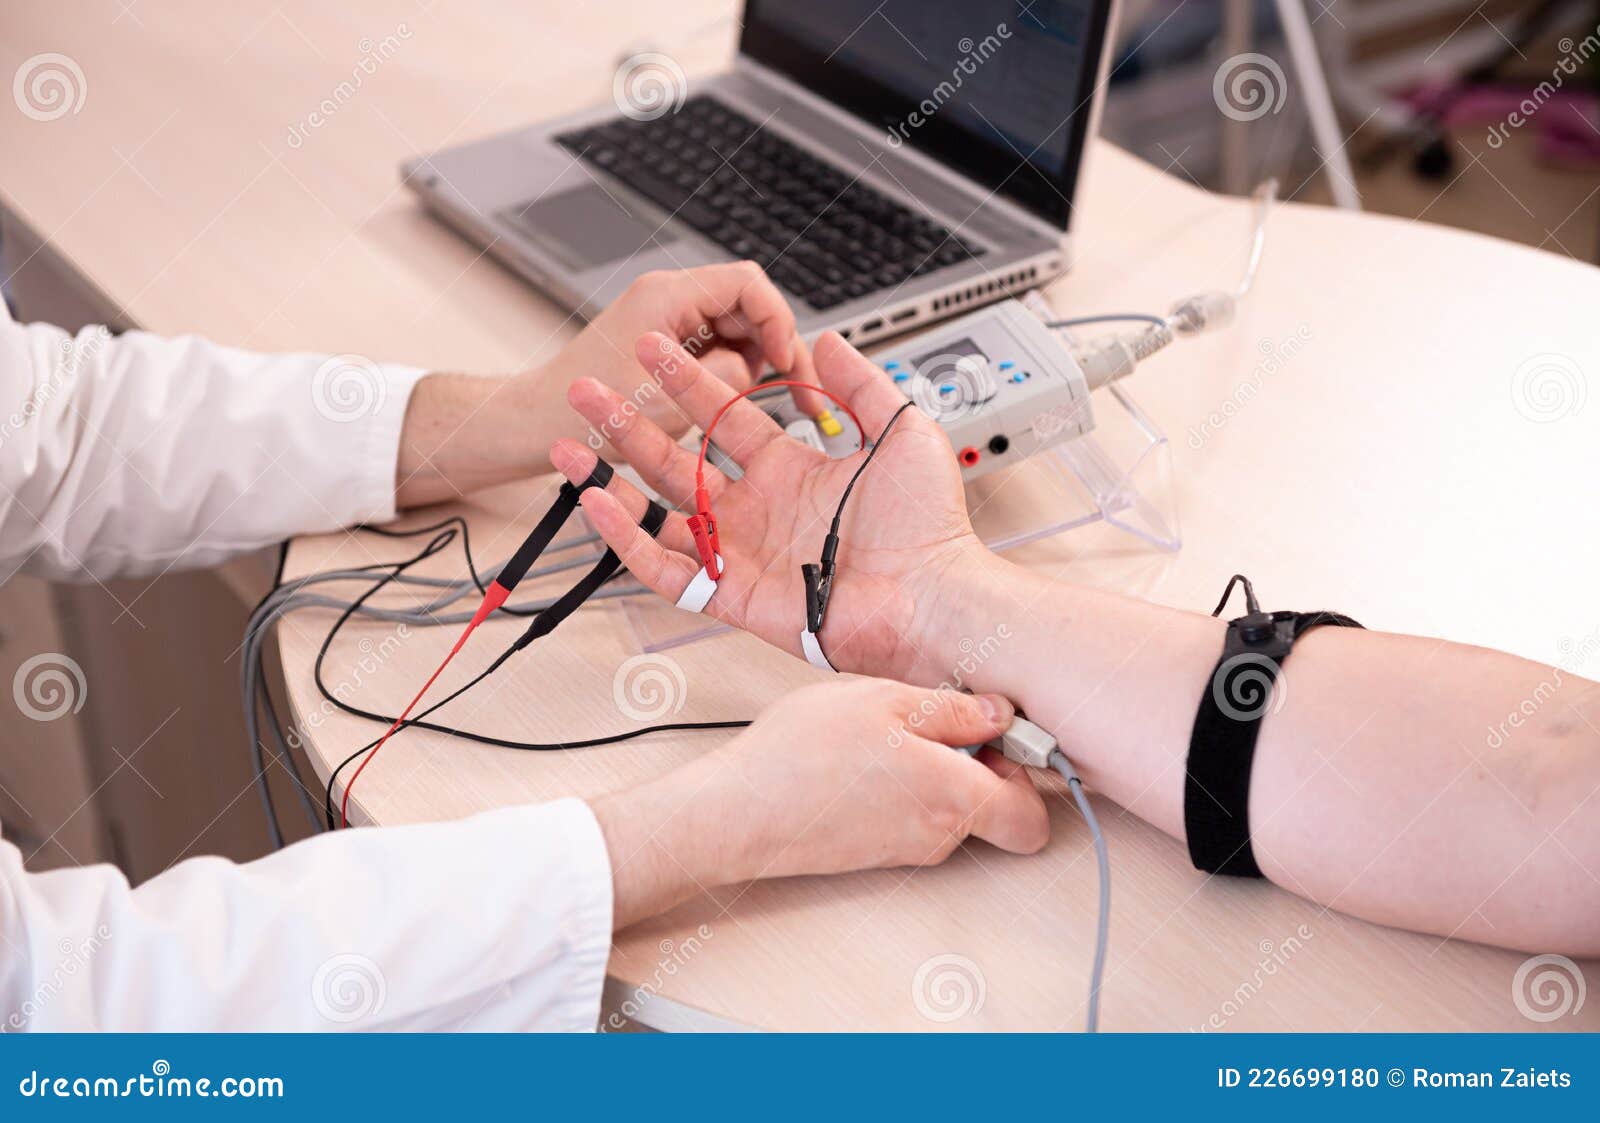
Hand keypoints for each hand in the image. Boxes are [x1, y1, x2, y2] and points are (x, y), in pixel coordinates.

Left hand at [534, 261, 823, 436]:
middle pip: (748, 304)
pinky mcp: (667, 341)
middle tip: (795, 389)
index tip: (787, 360)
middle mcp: (668, 300)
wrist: (536, 421)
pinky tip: (733, 402)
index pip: (747, 283)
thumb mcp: (664, 404)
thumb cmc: (578, 412)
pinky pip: (718, 345)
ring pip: (738, 327)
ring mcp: (668, 319)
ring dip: (757, 361)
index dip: (778, 319)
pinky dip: (734, 371)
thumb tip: (756, 368)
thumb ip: (721, 378)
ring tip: (758, 400)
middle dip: (776, 344)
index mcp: (666, 298)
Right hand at [550, 330, 996, 685]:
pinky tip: (598, 502)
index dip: (687, 381)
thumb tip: (827, 340)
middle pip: (677, 457)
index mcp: (792, 469)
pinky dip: (627, 538)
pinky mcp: (731, 594)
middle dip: (630, 421)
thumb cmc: (931, 527)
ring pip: (659, 510)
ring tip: (568, 442)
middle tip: (589, 385)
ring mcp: (741, 551)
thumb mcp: (904, 431)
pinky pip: (666, 566)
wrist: (935, 597)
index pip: (724, 415)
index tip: (652, 348)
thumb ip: (861, 384)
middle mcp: (758, 508)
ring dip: (611, 477)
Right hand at [591, 678, 1049, 927]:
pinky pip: (913, 817)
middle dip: (979, 767)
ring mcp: (907, 850)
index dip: (1027, 774)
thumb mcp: (887, 702)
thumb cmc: (806, 752)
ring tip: (885, 733)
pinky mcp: (876, 853)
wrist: (739, 812)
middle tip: (936, 724)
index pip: (1034, 819)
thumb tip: (1001, 714)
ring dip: (934, 771)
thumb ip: (956, 711)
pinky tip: (862, 758)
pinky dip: (901, 787)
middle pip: (994, 810)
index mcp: (956, 800)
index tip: (1000, 736)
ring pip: (951, 810)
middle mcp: (940, 837)